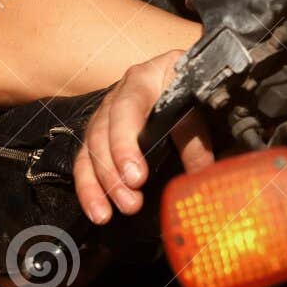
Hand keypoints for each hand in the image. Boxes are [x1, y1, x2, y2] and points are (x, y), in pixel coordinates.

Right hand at [73, 50, 213, 223]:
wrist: (180, 72)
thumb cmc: (186, 84)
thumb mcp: (195, 101)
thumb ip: (195, 137)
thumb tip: (201, 175)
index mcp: (142, 79)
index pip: (126, 109)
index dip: (125, 144)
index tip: (136, 176)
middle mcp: (117, 95)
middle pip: (102, 133)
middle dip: (111, 172)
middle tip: (129, 202)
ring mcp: (104, 115)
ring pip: (89, 150)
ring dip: (96, 186)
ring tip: (105, 214)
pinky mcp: (99, 135)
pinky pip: (85, 161)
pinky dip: (89, 187)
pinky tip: (97, 209)